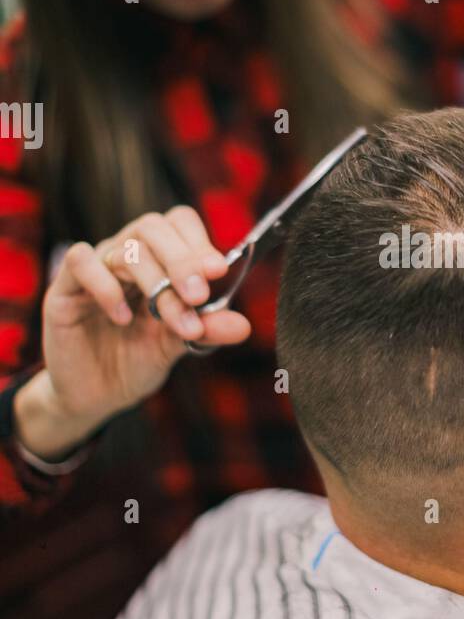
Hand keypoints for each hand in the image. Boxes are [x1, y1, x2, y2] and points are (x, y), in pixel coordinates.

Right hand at [38, 206, 251, 429]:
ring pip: (126, 248)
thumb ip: (206, 329)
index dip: (198, 241)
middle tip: (198, 295)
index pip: (178, 223)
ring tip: (172, 320)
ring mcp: (96, 267)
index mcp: (158, 260)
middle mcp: (127, 255)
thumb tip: (243, 325)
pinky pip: (81, 261)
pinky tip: (122, 316)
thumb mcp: (177, 345)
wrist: (95, 395)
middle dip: (181, 260)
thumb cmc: (137, 360)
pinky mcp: (64, 287)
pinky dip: (105, 285)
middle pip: (152, 227)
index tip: (217, 272)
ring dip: (155, 282)